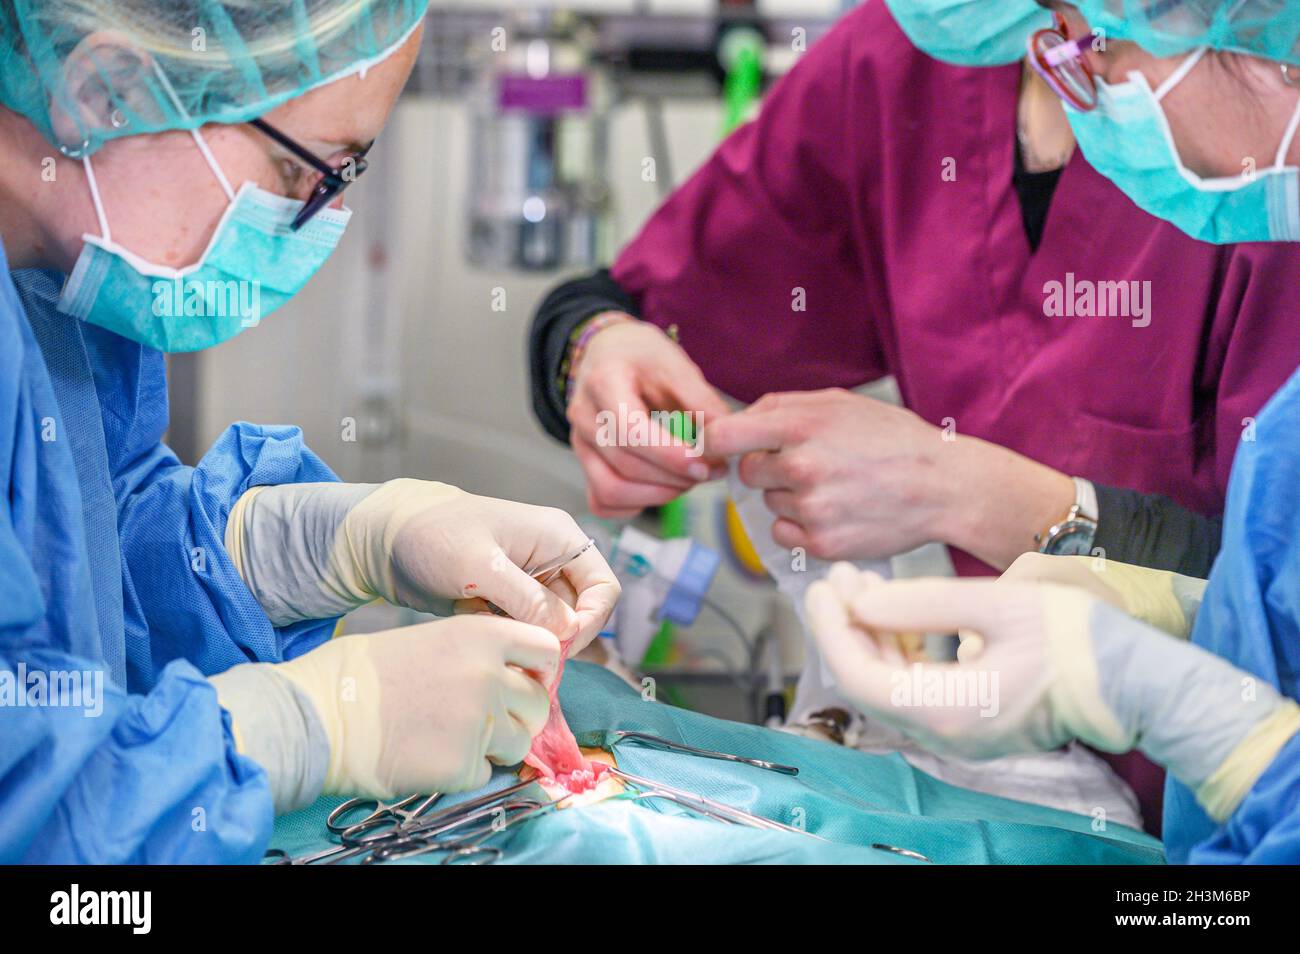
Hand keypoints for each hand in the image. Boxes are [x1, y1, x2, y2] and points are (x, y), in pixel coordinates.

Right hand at [212, 616, 559, 805]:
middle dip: (518, 714)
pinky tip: (430, 756)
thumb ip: (476, 654)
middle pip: (538, 703)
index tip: (526, 680)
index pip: (547, 650)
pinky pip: (485, 773)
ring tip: (452, 738)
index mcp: (482, 637)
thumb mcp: (428, 638)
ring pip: (518, 743)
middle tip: (485, 718)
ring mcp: (479, 724)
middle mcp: (489, 677)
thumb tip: (509, 675)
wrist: (319, 715)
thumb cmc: (361, 673)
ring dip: (494, 745)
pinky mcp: (462, 766)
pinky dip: (465, 770)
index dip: (539, 669)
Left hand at [348, 481, 619, 651]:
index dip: (589, 623)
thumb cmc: (432, 535)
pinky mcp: (510, 602)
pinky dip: (513, 641)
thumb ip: (526, 598)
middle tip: (523, 655)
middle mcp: (554, 560)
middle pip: (582, 613)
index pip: (603, 589)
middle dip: (558, 639)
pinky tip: (485, 637)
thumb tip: (564, 631)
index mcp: (559, 538)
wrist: (386, 538)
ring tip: (497, 641)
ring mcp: (533, 582)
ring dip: (532, 642)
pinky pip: (528, 631)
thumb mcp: (478, 566)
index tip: (557, 647)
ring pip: (554, 628)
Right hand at [565, 317, 730, 517]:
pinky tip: (659, 488)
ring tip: (686, 480)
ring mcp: (579, 443)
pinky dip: (634, 505)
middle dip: (673, 478)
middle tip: (709, 471)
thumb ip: (702, 404)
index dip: (670, 456)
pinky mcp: (584, 463)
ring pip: (610, 490)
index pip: (630, 431)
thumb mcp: (676, 367)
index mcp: (604, 382)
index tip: (706, 465)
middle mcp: (583, 416)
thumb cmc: (644, 358)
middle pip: (624, 466)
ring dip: (657, 495)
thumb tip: (725, 448)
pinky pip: (601, 502)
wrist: (611, 353)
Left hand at [703, 389, 1074, 566]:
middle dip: (767, 467)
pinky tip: (835, 511)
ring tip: (834, 486)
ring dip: (789, 496)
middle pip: (746, 472)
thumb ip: (782, 406)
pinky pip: (784, 532)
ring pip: (768, 503)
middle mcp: (801, 468)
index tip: (719, 447)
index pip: (723, 437)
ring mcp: (810, 509)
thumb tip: (736, 419)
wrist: (943, 487)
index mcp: (801, 426)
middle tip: (807, 464)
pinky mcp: (820, 543)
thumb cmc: (893, 440)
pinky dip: (800, 525)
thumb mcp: (840, 403)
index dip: (715, 442)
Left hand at [806, 565, 1299, 821]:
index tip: (822, 587)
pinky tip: (897, 611)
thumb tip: (860, 601)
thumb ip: (920, 604)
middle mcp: (942, 733)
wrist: (1136, 681)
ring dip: (872, 636)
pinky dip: (900, 649)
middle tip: (840, 577)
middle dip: (848, 627)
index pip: (857, 675)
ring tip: (864, 584)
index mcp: (944, 710)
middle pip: (868, 681)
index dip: (830, 629)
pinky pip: (916, 687)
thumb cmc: (1075, 640)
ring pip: (889, 684)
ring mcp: (956, 731)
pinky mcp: (969, 719)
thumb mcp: (995, 604)